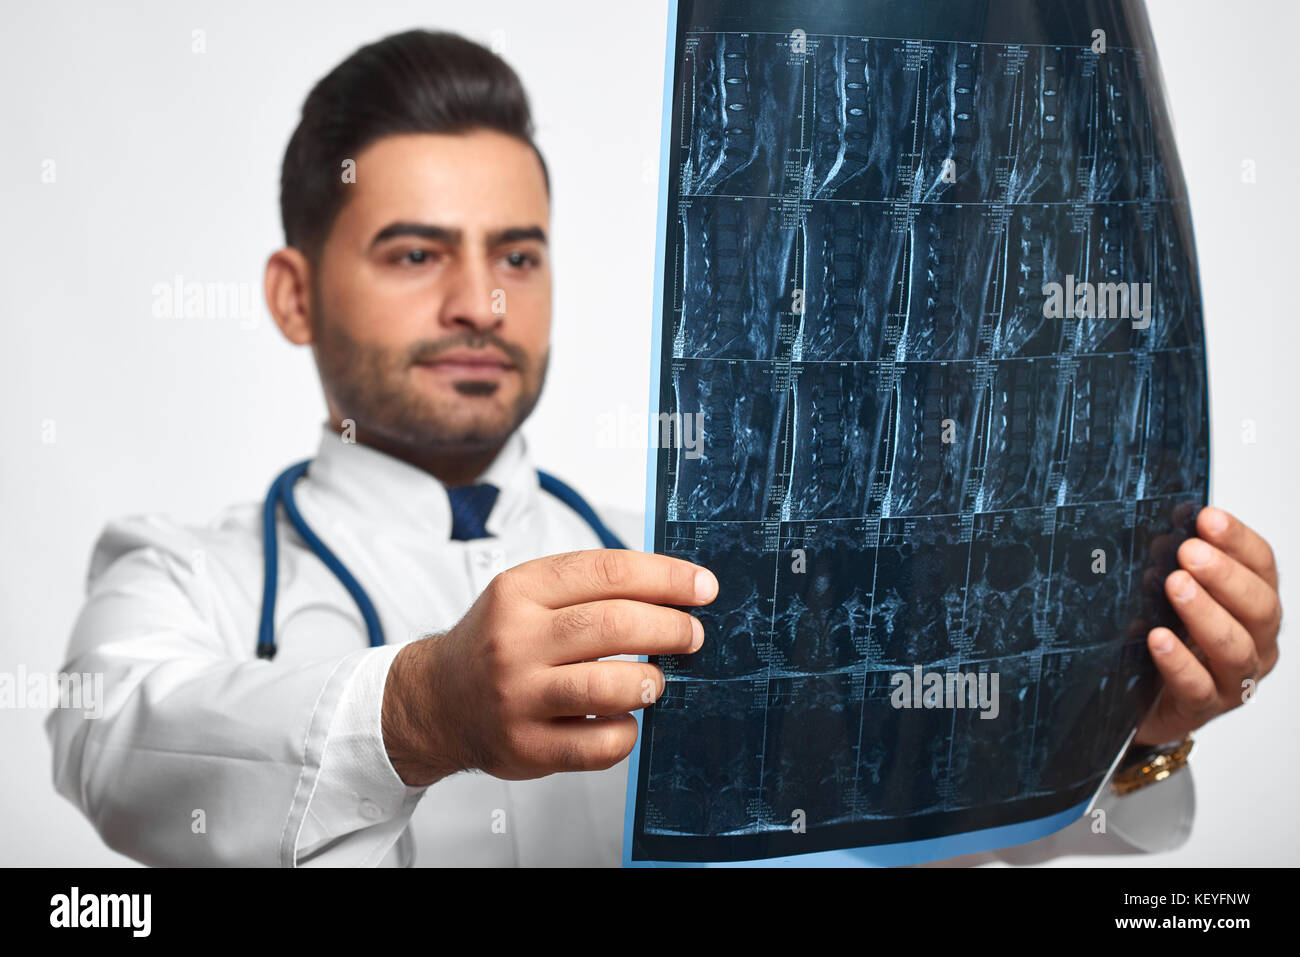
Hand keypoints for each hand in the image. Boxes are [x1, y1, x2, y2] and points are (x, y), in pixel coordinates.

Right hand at [381, 549, 717, 786]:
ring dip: (652, 682)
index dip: (666, 577)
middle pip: (615, 625)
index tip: (703, 587)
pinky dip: (627, 731)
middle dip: (671, 628)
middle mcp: (515, 641)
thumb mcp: (527, 594)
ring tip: (657, 680)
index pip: (607, 572)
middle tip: (692, 635)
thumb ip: (589, 588)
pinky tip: (623, 720)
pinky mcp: (528, 748)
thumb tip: (674, 588)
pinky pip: (600, 744)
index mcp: (519, 591)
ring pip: (611, 686)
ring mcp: (519, 697)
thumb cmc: (499, 642)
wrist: (438, 700)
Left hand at [1134, 506, 1281, 745]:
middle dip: (1225, 575)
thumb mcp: (1170, 595)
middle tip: (1189, 552)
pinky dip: (1178, 661)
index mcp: (1253, 605)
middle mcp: (1255, 641)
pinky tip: (1156, 639)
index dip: (1238, 541)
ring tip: (1175, 585)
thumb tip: (1162, 526)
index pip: (1261, 567)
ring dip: (1205, 613)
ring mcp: (1234, 679)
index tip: (1208, 518)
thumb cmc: (1167, 637)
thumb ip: (1175, 566)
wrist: (1144, 700)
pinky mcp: (1203, 707)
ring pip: (1235, 647)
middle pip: (1259, 606)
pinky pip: (1198, 686)